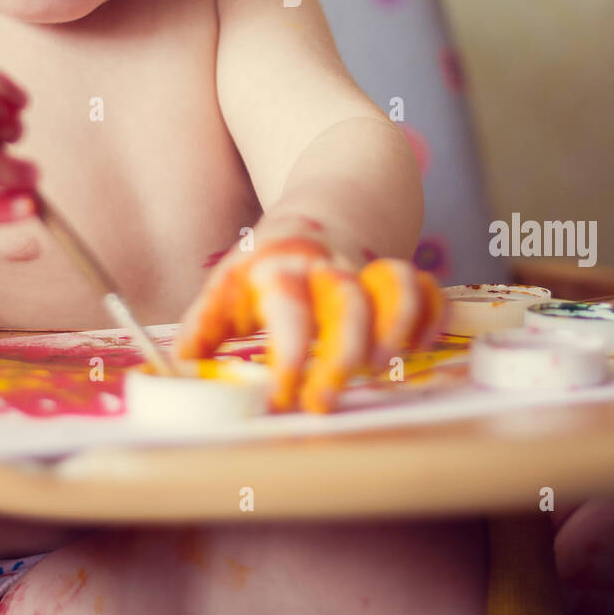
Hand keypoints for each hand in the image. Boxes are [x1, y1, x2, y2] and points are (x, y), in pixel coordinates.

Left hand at [175, 233, 444, 412]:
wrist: (321, 211)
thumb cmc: (269, 263)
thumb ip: (208, 321)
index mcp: (282, 268)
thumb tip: (182, 359)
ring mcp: (367, 270)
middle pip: (348, 302)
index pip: (289, 308)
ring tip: (381, 372)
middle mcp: (328, 267)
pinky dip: (430, 318)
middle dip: (344, 356)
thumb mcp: (231, 283)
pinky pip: (427, 290)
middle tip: (326, 403)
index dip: (291, 354)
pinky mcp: (397, 278)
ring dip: (396, 329)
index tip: (284, 396)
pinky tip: (416, 349)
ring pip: (395, 288)